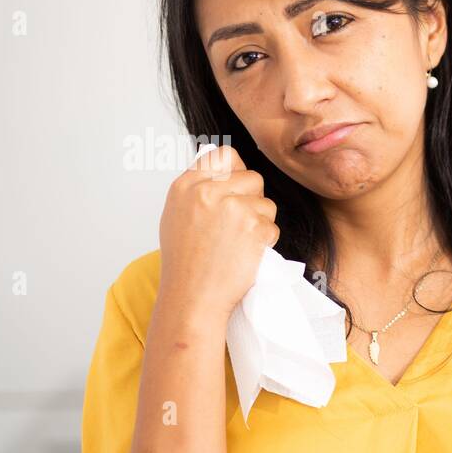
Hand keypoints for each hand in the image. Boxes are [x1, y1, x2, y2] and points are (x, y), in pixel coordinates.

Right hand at [158, 144, 279, 324]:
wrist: (193, 297)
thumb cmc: (185, 262)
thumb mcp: (178, 216)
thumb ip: (199, 190)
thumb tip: (225, 171)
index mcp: (186, 186)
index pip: (223, 155)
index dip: (236, 171)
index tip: (237, 188)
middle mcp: (208, 192)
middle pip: (253, 178)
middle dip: (253, 199)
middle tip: (239, 225)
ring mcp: (233, 208)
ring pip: (267, 203)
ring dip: (261, 223)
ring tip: (238, 243)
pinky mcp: (254, 227)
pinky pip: (273, 226)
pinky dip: (266, 242)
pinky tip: (246, 254)